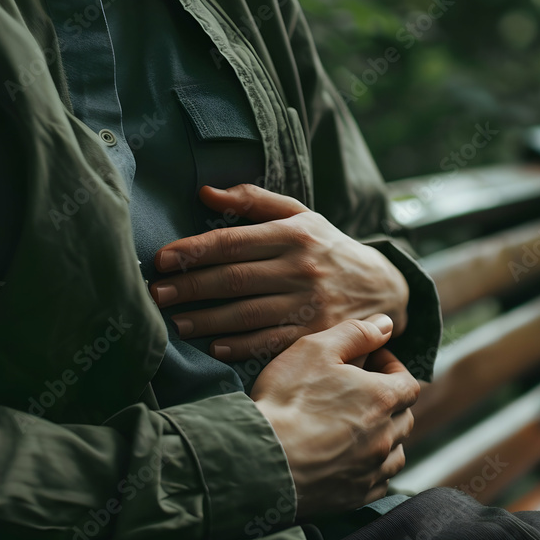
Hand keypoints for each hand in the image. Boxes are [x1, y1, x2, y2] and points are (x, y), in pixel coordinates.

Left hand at [150, 184, 409, 361]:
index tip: (162, 259)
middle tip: (156, 294)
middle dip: (190, 287)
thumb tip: (205, 192)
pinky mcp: (316, 334)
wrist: (383, 287)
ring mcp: (310, 303)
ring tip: (176, 322)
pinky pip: (269, 342)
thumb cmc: (328, 248)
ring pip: (247, 313)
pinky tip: (214, 346)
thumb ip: (254, 201)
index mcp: (294, 234)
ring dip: (206, 320)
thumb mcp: (301, 215)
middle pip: (234, 279)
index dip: (194, 250)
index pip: (234, 241)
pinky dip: (239, 346)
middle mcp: (301, 267)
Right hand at [251, 314, 418, 518]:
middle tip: (359, 393)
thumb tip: (386, 324)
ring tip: (356, 427)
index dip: (392, 369)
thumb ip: (355, 333)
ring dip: (384, 437)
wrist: (261, 460)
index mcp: (383, 398)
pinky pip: (378, 481)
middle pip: (404, 417)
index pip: (409, 382)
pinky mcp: (355, 496)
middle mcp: (386, 436)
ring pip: (395, 452)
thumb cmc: (287, 401)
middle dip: (389, 402)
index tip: (370, 364)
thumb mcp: (315, 349)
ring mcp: (372, 470)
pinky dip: (371, 468)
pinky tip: (349, 459)